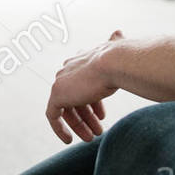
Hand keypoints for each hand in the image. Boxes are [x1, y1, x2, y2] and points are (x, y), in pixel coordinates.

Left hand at [45, 29, 125, 143]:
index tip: (102, 115)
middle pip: (74, 98)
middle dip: (86, 116)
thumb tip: (118, 33)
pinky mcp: (57, 96)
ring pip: (66, 109)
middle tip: (97, 132)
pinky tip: (69, 140)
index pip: (82, 83)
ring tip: (90, 138)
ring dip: (79, 125)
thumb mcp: (117, 49)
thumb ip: (116, 43)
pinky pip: (53, 116)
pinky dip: (59, 128)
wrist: (114, 64)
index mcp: (80, 59)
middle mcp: (67, 69)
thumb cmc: (122, 61)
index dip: (92, 102)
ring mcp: (61, 82)